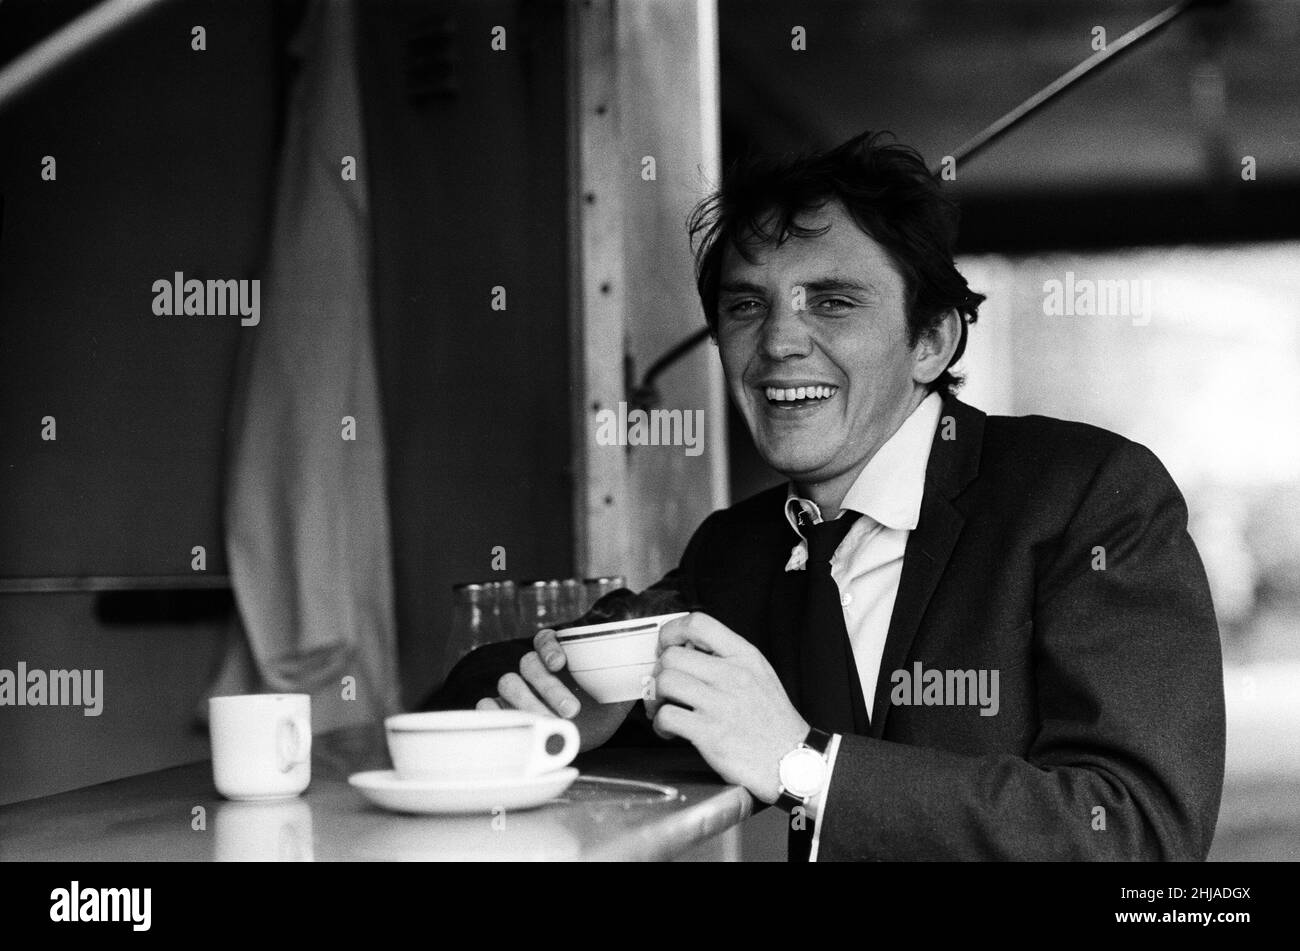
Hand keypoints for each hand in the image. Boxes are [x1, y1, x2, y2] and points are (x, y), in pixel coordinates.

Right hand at [477, 629, 633, 752]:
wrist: (579, 744)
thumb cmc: (596, 716)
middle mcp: (533, 671)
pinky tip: (511, 722)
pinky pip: (486, 705)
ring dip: (528, 703)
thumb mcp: (615, 699)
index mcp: (557, 659)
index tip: (561, 664)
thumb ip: (627, 683)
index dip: (550, 648)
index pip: (545, 639)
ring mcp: (514, 691)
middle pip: (528, 664)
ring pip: (508, 683)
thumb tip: (647, 672)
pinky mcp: (500, 712)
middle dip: (549, 686)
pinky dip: (493, 712)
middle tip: (571, 710)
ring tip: (550, 724)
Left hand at [646, 612, 808, 802]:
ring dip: (656, 698)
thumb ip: (728, 657)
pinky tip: (670, 730)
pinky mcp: (710, 733)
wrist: (791, 761)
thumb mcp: (759, 674)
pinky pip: (667, 716)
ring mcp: (721, 704)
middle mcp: (732, 675)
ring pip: (665, 682)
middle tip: (664, 688)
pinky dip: (660, 724)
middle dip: (659, 672)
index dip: (672, 631)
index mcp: (744, 656)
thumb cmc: (773, 721)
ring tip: (664, 709)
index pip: (698, 623)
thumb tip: (687, 649)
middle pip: (672, 655)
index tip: (665, 646)